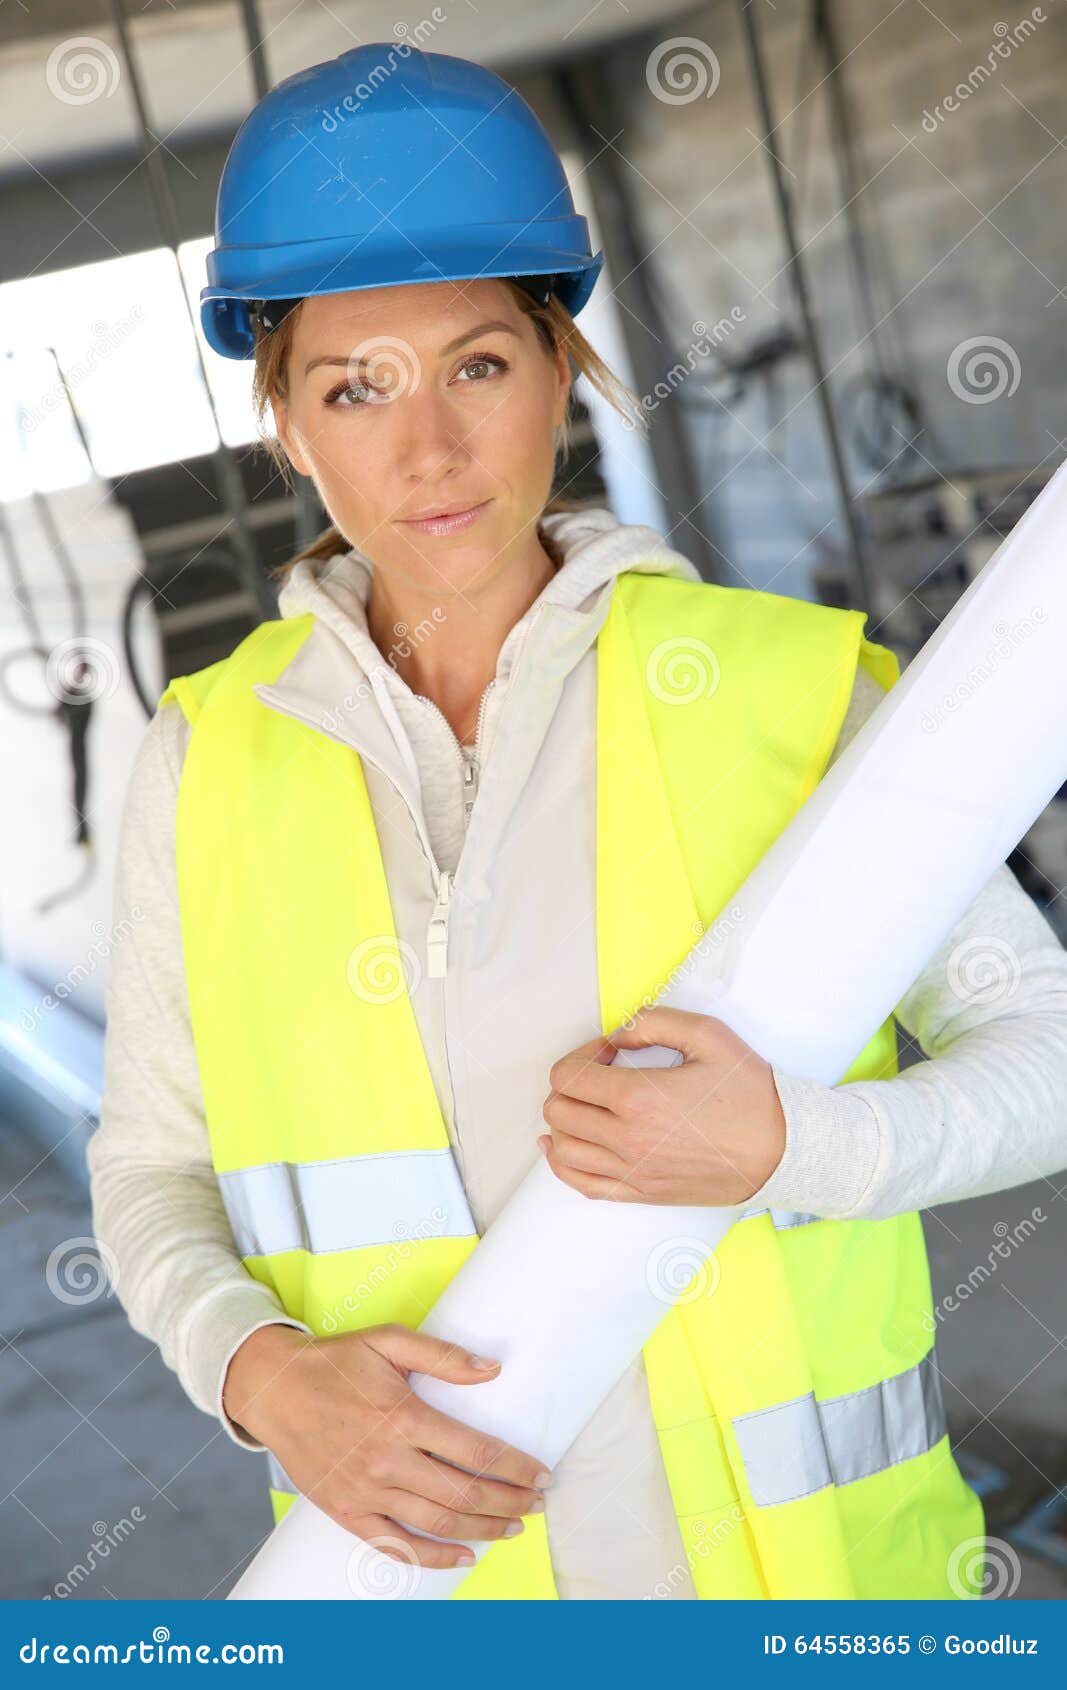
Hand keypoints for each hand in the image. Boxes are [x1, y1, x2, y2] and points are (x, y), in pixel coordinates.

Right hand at [222, 1322, 550, 1568]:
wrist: (273, 1389)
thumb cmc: (335, 1362)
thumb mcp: (388, 1341)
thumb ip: (443, 1356)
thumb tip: (493, 1370)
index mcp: (403, 1417)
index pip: (476, 1450)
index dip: (515, 1467)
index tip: (541, 1474)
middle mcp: (387, 1460)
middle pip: (464, 1493)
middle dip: (509, 1502)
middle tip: (538, 1504)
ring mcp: (366, 1491)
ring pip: (437, 1522)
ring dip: (482, 1530)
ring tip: (513, 1528)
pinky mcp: (347, 1511)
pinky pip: (395, 1545)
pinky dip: (432, 1556)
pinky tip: (462, 1556)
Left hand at [537, 1005, 785, 1206]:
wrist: (783, 1150)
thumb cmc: (750, 1093)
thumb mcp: (708, 1036)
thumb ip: (654, 1022)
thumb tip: (619, 1033)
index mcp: (638, 1098)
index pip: (568, 1076)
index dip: (581, 1055)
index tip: (609, 1052)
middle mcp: (627, 1139)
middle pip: (559, 1110)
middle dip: (571, 1084)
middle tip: (602, 1074)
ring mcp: (632, 1171)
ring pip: (563, 1149)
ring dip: (565, 1121)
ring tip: (589, 1105)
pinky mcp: (642, 1192)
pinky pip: (582, 1184)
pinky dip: (563, 1163)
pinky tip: (561, 1146)